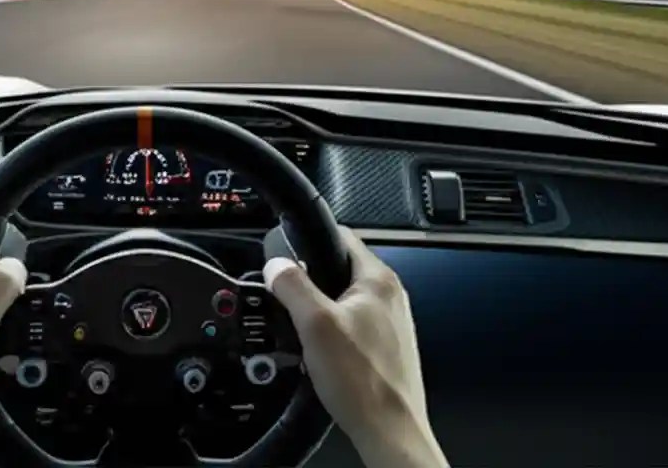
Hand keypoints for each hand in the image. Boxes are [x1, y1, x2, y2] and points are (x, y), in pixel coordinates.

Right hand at [265, 226, 447, 467]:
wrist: (388, 430)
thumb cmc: (362, 381)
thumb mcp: (314, 325)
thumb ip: (293, 287)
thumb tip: (276, 265)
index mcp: (379, 280)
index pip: (343, 237)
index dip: (311, 240)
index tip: (289, 252)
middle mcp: (391, 297)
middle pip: (340, 271)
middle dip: (312, 283)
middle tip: (292, 303)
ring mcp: (391, 323)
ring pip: (345, 302)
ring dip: (321, 313)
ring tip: (307, 334)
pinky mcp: (385, 347)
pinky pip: (352, 327)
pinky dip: (333, 335)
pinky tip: (323, 356)